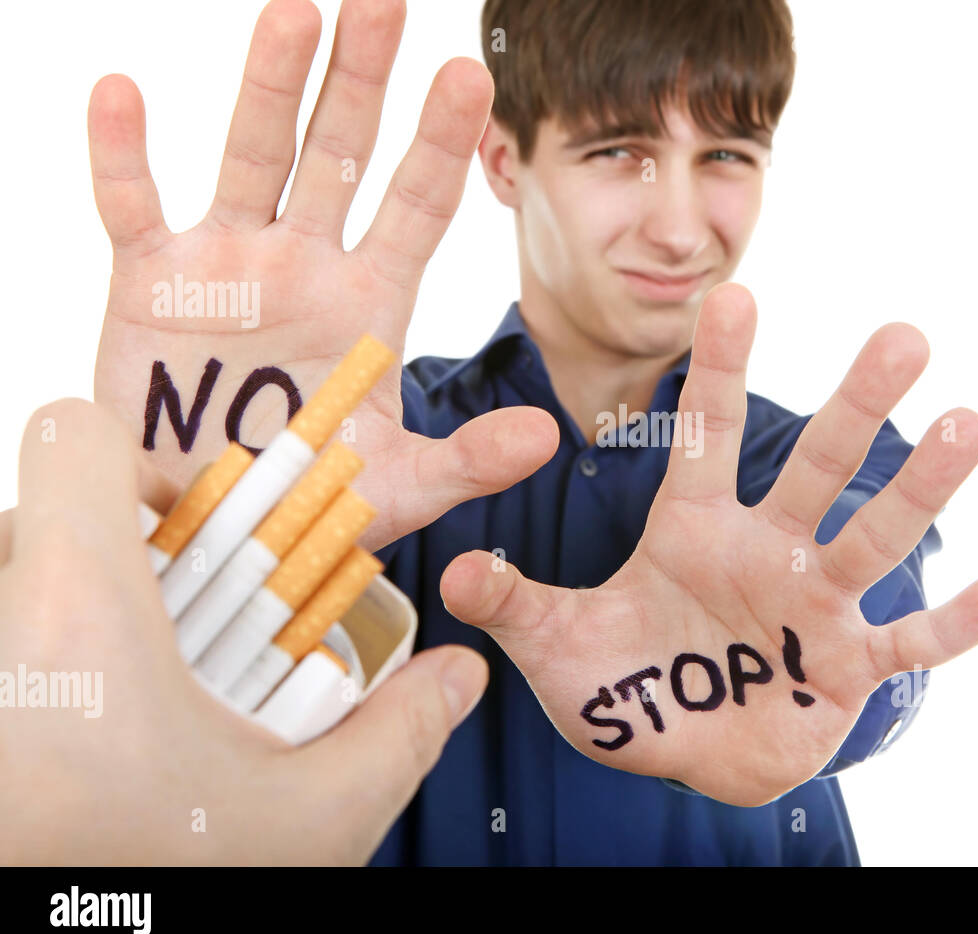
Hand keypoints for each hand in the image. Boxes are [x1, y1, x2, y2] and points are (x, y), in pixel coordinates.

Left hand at [0, 399, 486, 863]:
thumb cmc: (142, 890)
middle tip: (177, 644)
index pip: (75, 438)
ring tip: (126, 707)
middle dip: (122, 565)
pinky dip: (33, 669)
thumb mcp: (307, 822)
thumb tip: (459, 676)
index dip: (148, 467)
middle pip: (41, 519)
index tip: (196, 540)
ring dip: (68, 619)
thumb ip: (399, 734)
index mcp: (73, 610)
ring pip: (9, 582)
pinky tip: (77, 745)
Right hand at [88, 0, 556, 550]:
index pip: (417, 206)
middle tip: (385, 2)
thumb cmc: (309, 501)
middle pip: (341, 156)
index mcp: (373, 301)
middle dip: (363, 83)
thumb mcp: (396, 487)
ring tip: (294, 14)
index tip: (470, 76)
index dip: (441, 143)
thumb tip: (546, 435)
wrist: (211, 527)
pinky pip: (133, 208)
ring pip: (254, 158)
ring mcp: (231, 264)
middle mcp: (307, 264)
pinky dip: (122, 156)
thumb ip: (468, 459)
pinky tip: (121, 90)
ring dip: (271, 89)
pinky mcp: (152, 285)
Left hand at [440, 283, 977, 805]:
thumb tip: (455, 574)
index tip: (734, 296)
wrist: (687, 754)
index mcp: (693, 531)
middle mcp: (765, 549)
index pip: (703, 439)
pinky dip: (955, 625)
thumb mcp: (560, 650)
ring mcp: (814, 605)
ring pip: (872, 536)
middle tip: (901, 335)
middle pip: (814, 466)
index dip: (716, 373)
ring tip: (968, 424)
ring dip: (920, 488)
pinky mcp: (849, 666)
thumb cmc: (627, 689)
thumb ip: (516, 606)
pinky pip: (910, 644)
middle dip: (855, 405)